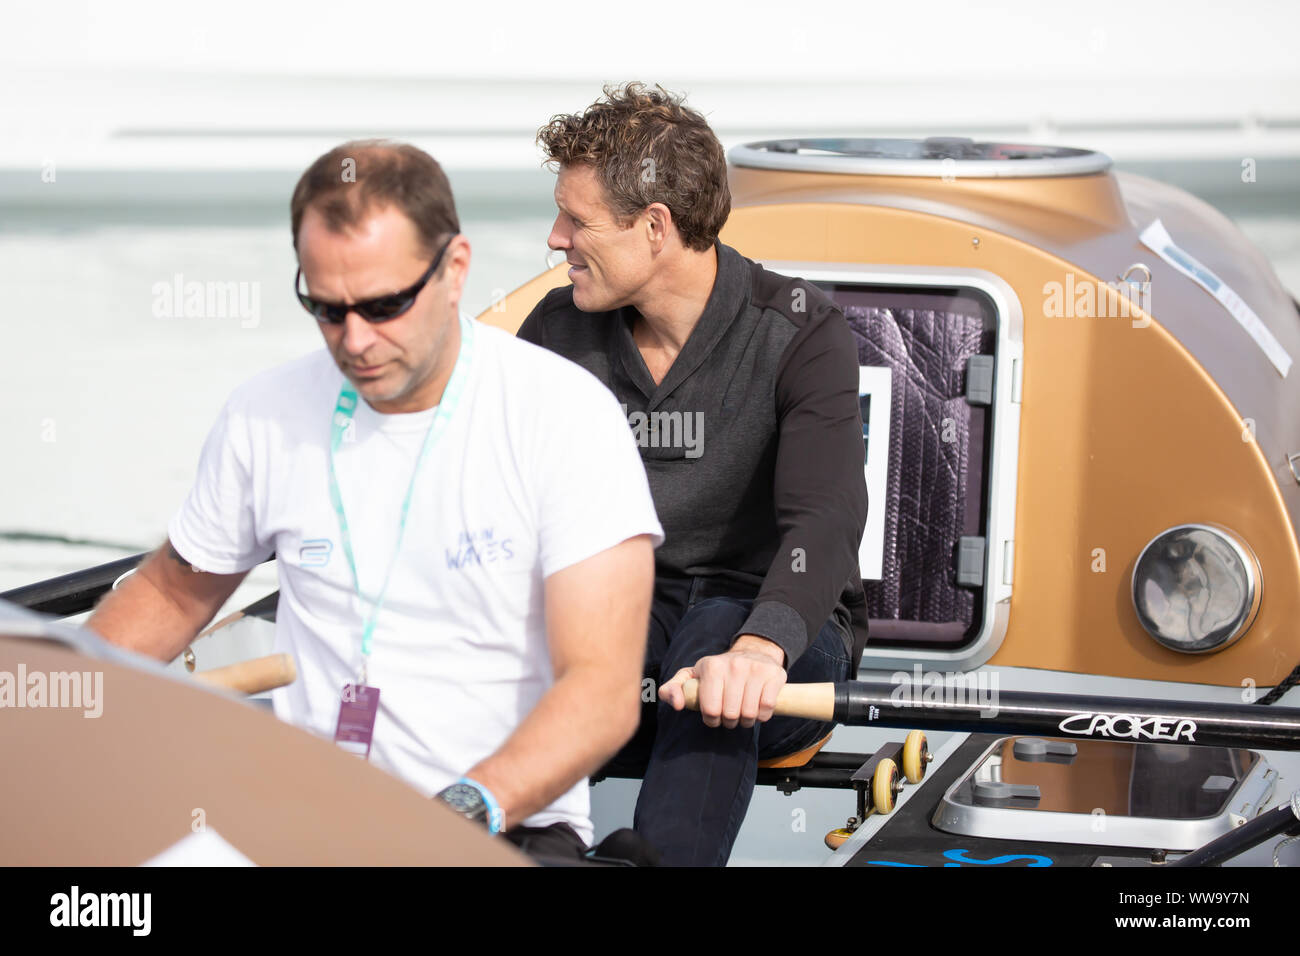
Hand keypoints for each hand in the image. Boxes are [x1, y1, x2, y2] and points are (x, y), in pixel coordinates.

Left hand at [659, 635, 786, 728]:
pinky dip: (762, 716)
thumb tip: (677, 704)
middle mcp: (734, 665)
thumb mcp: (692, 676)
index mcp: (711, 666)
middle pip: (730, 715)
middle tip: (730, 715)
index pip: (710, 710)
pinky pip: (767, 708)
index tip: (714, 715)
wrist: (752, 653)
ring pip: (750, 714)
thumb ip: (673, 689)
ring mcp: (755, 669)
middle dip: (729, 722)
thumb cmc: (718, 672)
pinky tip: (758, 709)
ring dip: (746, 721)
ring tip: (743, 713)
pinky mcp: (774, 675)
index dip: (712, 719)